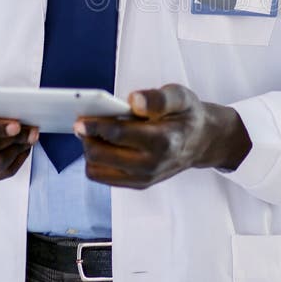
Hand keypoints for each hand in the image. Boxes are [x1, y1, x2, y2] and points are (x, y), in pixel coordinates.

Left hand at [75, 84, 251, 189]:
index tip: (79, 119)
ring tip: (96, 133)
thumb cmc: (186, 115)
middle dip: (87, 137)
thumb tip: (134, 101)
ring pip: (96, 168)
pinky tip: (104, 144)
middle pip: (101, 155)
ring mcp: (144, 178)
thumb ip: (157, 98)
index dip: (95, 126)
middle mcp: (152, 164)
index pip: (119, 135)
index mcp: (163, 140)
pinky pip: (102, 176)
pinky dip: (96, 161)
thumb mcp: (180, 97)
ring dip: (90, 149)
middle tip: (83, 121)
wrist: (201, 140)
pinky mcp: (137, 184)